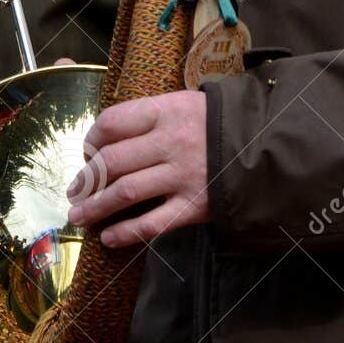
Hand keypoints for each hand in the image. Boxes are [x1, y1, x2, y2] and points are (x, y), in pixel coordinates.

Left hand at [66, 90, 210, 246]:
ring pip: (124, 192)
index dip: (90, 140)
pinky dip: (124, 233)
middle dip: (85, 180)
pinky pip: (151, 223)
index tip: (87, 153)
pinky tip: (108, 238)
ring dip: (95, 207)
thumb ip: (148, 118)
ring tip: (79, 216)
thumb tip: (104, 140)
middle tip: (74, 192)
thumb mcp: (185, 104)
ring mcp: (183, 176)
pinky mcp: (194, 206)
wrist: (269, 145)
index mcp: (166, 111)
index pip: (111, 122)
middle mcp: (171, 142)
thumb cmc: (219, 124)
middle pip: (112, 161)